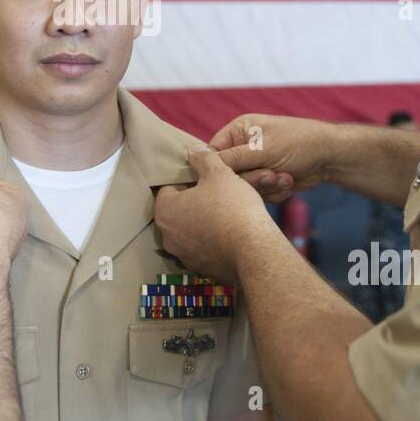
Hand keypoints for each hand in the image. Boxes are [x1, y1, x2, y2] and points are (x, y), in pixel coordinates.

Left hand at [154, 147, 276, 281]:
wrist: (254, 250)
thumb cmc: (232, 207)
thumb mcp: (219, 173)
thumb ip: (203, 159)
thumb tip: (193, 151)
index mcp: (165, 211)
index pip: (169, 188)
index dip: (188, 180)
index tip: (206, 179)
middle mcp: (168, 237)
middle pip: (180, 210)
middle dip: (197, 201)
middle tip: (219, 193)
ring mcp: (184, 256)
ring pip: (193, 230)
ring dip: (206, 220)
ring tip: (229, 211)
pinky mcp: (202, 269)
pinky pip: (206, 248)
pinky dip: (216, 239)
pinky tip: (234, 232)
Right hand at [209, 114, 335, 203]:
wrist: (331, 157)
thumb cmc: (298, 143)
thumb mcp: (262, 149)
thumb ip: (230, 157)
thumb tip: (195, 156)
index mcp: (238, 131)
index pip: (212, 153)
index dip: (216, 169)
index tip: (224, 181)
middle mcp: (243, 148)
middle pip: (228, 175)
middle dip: (251, 179)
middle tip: (270, 174)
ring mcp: (255, 166)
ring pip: (243, 189)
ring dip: (266, 186)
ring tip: (284, 176)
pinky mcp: (266, 182)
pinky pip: (258, 195)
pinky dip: (274, 192)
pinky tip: (289, 181)